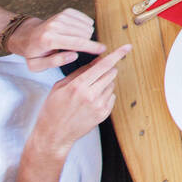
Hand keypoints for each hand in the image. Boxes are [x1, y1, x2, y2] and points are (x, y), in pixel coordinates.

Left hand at [8, 9, 105, 71]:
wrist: (27, 35)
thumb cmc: (33, 53)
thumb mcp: (38, 65)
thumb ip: (56, 62)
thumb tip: (74, 55)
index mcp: (48, 40)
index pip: (76, 43)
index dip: (92, 47)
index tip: (103, 49)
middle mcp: (54, 26)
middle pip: (84, 34)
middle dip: (87, 43)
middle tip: (75, 50)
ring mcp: (60, 17)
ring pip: (86, 26)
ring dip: (85, 35)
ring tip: (74, 42)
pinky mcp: (65, 12)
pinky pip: (85, 19)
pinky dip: (86, 27)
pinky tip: (79, 33)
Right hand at [29, 44, 130, 158]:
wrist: (54, 135)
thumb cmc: (53, 109)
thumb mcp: (60, 86)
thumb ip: (80, 71)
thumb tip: (99, 60)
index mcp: (78, 86)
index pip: (103, 66)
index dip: (117, 55)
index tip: (127, 47)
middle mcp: (91, 96)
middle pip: (111, 73)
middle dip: (106, 70)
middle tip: (94, 75)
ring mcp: (99, 106)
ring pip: (111, 84)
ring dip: (104, 83)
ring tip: (87, 93)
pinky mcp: (103, 115)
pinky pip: (112, 96)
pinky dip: (105, 95)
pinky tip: (91, 102)